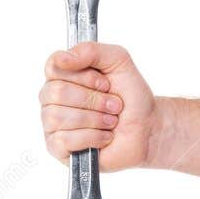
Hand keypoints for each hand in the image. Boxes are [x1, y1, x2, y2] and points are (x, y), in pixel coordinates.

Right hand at [39, 41, 157, 172]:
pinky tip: (104, 137)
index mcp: (63, 76)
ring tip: (112, 121)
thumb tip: (62, 58)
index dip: (83, 75)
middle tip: (114, 105)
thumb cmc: (131, 95)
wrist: (147, 127)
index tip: (105, 83)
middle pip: (56, 92)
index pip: (54, 66)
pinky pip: (64, 140)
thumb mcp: (118, 61)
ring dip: (95, 119)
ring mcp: (52, 124)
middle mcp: (52, 99)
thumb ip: (91, 50)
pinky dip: (92, 137)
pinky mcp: (57, 148)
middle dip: (93, 99)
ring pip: (58, 117)